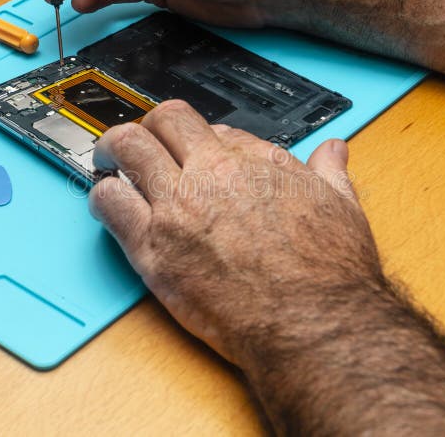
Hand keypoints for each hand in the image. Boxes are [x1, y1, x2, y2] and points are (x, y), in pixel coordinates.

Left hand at [88, 100, 381, 364]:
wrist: (311, 323)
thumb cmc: (328, 273)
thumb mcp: (341, 207)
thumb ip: (329, 172)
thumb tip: (332, 152)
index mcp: (252, 163)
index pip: (211, 126)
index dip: (200, 136)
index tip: (196, 151)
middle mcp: (210, 177)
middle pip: (162, 121)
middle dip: (150, 126)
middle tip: (143, 141)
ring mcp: (177, 210)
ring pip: (126, 149)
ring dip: (115, 150)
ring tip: (112, 162)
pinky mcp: (153, 250)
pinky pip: (109, 203)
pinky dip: (103, 196)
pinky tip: (109, 203)